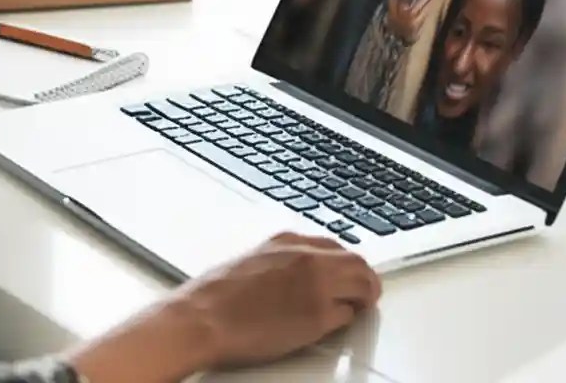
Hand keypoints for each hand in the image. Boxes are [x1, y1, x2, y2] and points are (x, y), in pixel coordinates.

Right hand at [179, 233, 381, 367]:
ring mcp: (315, 284)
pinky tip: (336, 324)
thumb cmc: (214, 296)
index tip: (345, 273)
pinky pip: (347, 315)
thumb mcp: (251, 261)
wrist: (201, 317)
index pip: (333, 245)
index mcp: (287, 241)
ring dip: (365, 296)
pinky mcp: (317, 314)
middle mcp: (306, 257)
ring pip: (363, 283)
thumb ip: (278, 262)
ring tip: (360, 307)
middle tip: (364, 293)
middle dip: (364, 278)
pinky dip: (346, 319)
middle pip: (356, 261)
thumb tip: (292, 276)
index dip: (344, 263)